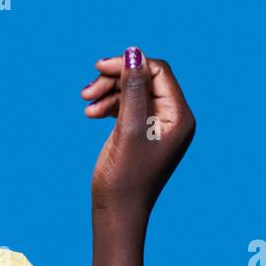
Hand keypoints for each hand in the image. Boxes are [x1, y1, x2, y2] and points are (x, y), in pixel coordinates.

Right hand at [82, 48, 195, 219]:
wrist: (118, 213)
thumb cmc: (125, 178)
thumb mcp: (128, 129)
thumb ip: (132, 89)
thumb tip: (133, 52)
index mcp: (179, 117)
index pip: (158, 72)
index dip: (129, 65)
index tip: (98, 68)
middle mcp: (173, 119)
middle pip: (144, 80)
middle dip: (115, 80)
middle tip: (86, 90)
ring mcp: (158, 126)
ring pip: (133, 92)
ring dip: (108, 93)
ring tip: (85, 104)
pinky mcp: (142, 134)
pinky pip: (127, 107)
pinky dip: (109, 106)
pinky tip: (91, 113)